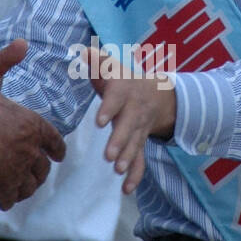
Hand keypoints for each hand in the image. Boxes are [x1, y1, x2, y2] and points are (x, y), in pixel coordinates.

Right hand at [0, 48, 64, 208]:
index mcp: (33, 126)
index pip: (53, 140)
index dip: (56, 148)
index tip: (60, 155)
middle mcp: (31, 150)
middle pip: (43, 167)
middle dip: (42, 172)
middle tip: (40, 176)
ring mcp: (20, 170)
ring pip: (30, 184)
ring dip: (28, 188)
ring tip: (23, 190)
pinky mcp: (5, 186)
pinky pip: (10, 196)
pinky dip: (8, 199)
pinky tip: (3, 202)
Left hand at [87, 46, 175, 194]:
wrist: (159, 94)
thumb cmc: (125, 80)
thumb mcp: (113, 67)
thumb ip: (96, 61)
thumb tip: (81, 51)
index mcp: (124, 92)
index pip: (117, 100)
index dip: (109, 110)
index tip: (100, 121)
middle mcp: (134, 112)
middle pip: (128, 127)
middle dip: (120, 141)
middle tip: (109, 156)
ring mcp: (139, 130)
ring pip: (135, 145)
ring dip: (128, 159)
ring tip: (118, 171)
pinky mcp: (140, 144)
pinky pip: (140, 160)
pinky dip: (135, 175)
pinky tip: (127, 189)